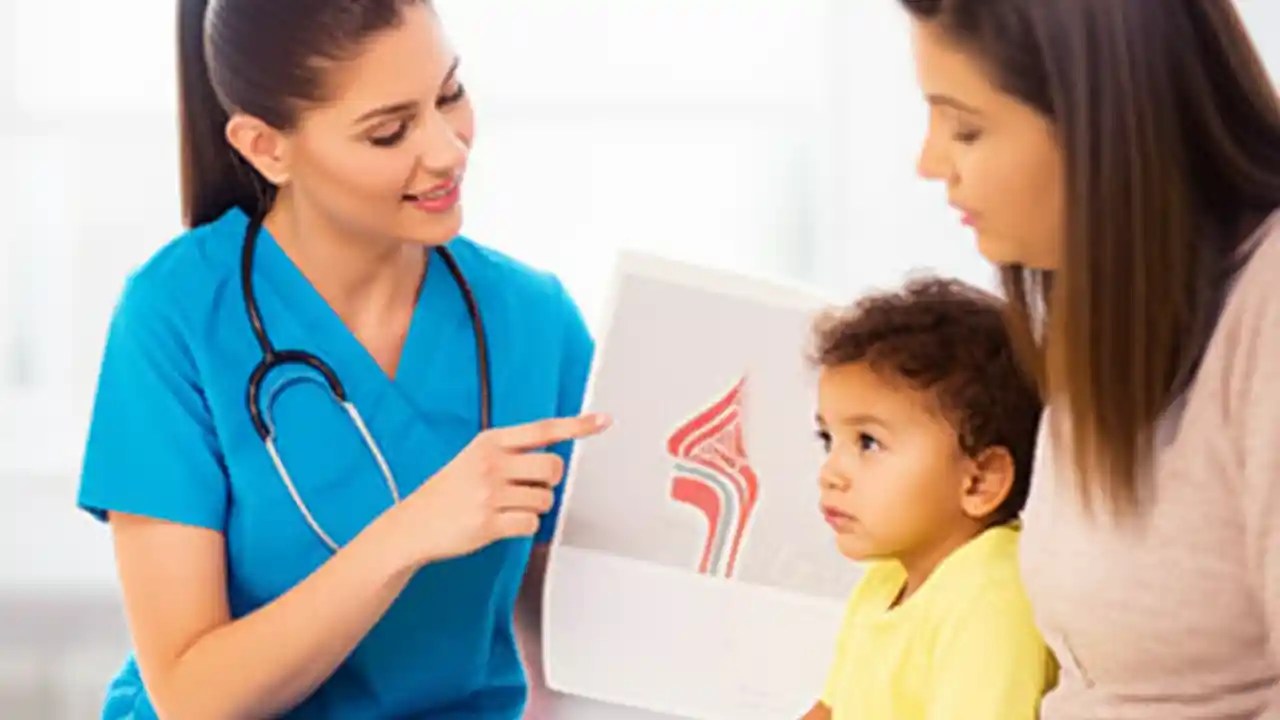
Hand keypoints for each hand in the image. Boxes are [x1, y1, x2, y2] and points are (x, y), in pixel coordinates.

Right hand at [391, 413, 610, 567]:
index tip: (604, 420)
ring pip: (545, 499)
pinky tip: (502, 524)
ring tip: (507, 507)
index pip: (542, 429)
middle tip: (528, 488)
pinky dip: (524, 526)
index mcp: (490, 442)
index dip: (576, 425)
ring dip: (535, 507)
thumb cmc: (450, 491)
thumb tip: (555, 456)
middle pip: (553, 467)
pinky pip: (531, 523)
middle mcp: (491, 463)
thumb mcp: (476, 457)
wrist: (413, 524)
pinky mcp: (489, 522)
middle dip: (549, 481)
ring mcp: (489, 493)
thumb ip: (511, 452)